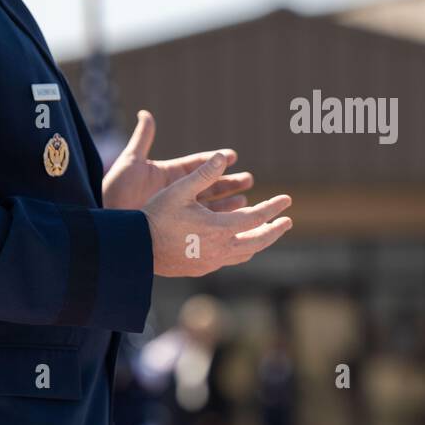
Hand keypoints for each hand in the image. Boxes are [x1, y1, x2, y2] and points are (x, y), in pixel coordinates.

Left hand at [102, 110, 253, 212]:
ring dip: (228, 203)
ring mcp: (177, 208)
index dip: (216, 160)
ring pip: (209, 205)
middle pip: (209, 184)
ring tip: (246, 201)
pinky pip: (201, 223)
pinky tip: (231, 222)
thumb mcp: (131, 161)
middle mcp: (176, 190)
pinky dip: (217, 222)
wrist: (108, 216)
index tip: (233, 156)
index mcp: (169, 172)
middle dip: (230, 182)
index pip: (198, 164)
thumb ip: (142, 138)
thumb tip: (145, 113)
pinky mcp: (176, 224)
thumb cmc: (116, 188)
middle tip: (249, 179)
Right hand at [142, 152, 292, 276]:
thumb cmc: (156, 215)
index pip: (256, 217)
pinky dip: (242, 249)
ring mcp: (212, 261)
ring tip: (267, 231)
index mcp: (219, 228)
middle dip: (276, 230)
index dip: (273, 207)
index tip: (287, 200)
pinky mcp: (203, 269)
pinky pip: (231, 259)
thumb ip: (203, 174)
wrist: (136, 248)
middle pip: (258, 240)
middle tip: (287, 221)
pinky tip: (240, 243)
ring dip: (259, 241)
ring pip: (246, 253)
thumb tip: (222, 156)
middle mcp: (221, 248)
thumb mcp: (179, 189)